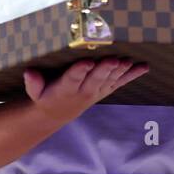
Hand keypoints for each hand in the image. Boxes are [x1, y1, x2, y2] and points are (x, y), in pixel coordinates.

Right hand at [23, 57, 149, 122]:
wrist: (57, 113)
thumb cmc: (45, 96)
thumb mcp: (34, 92)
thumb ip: (33, 83)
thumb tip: (29, 72)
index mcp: (66, 88)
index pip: (73, 79)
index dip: (80, 71)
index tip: (87, 62)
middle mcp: (83, 91)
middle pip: (96, 79)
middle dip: (105, 69)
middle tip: (113, 59)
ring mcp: (97, 91)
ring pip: (110, 80)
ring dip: (121, 71)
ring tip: (129, 62)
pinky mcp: (105, 90)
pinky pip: (120, 82)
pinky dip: (132, 75)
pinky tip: (144, 67)